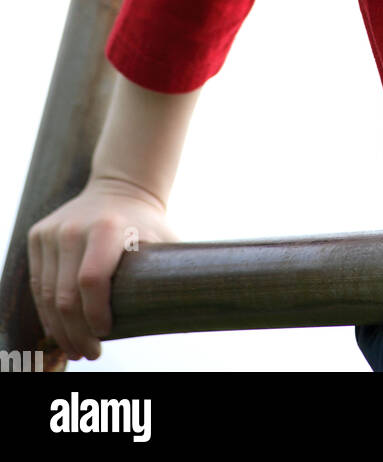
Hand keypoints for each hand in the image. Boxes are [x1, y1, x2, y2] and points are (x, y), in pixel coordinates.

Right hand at [27, 176, 178, 361]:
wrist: (121, 187)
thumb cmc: (148, 224)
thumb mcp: (163, 241)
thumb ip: (169, 271)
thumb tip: (187, 309)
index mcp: (106, 227)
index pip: (91, 281)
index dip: (95, 315)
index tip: (106, 334)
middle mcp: (73, 227)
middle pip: (66, 296)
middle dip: (76, 333)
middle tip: (90, 353)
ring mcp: (52, 231)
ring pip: (47, 295)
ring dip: (59, 329)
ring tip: (75, 348)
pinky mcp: (38, 235)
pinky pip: (38, 283)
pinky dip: (47, 311)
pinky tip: (60, 329)